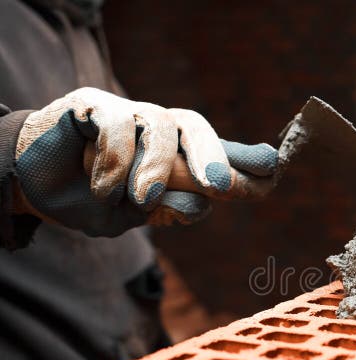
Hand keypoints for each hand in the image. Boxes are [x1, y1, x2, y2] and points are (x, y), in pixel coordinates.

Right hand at [13, 87, 276, 236]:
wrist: (36, 187)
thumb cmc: (95, 199)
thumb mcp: (139, 212)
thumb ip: (172, 206)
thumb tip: (205, 202)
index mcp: (179, 156)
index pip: (220, 151)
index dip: (248, 161)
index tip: (274, 173)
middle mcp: (160, 130)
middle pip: (195, 126)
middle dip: (214, 157)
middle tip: (220, 187)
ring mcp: (128, 114)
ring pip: (159, 126)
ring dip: (155, 167)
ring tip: (143, 199)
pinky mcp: (93, 106)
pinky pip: (116, 124)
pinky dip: (114, 160)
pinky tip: (104, 188)